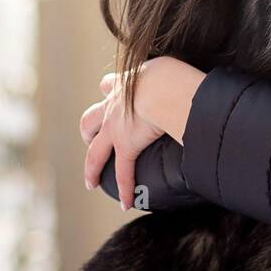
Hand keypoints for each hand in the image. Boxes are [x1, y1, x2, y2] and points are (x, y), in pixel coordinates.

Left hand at [80, 68, 165, 210]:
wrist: (161, 88)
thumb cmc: (168, 75)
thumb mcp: (164, 67)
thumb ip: (166, 74)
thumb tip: (181, 78)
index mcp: (124, 85)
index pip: (109, 85)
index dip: (109, 89)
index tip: (109, 90)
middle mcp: (113, 106)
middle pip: (90, 119)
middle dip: (88, 130)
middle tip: (90, 138)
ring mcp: (115, 129)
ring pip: (95, 150)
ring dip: (91, 165)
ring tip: (91, 179)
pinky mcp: (126, 146)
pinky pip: (123, 172)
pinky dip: (125, 189)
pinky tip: (125, 204)